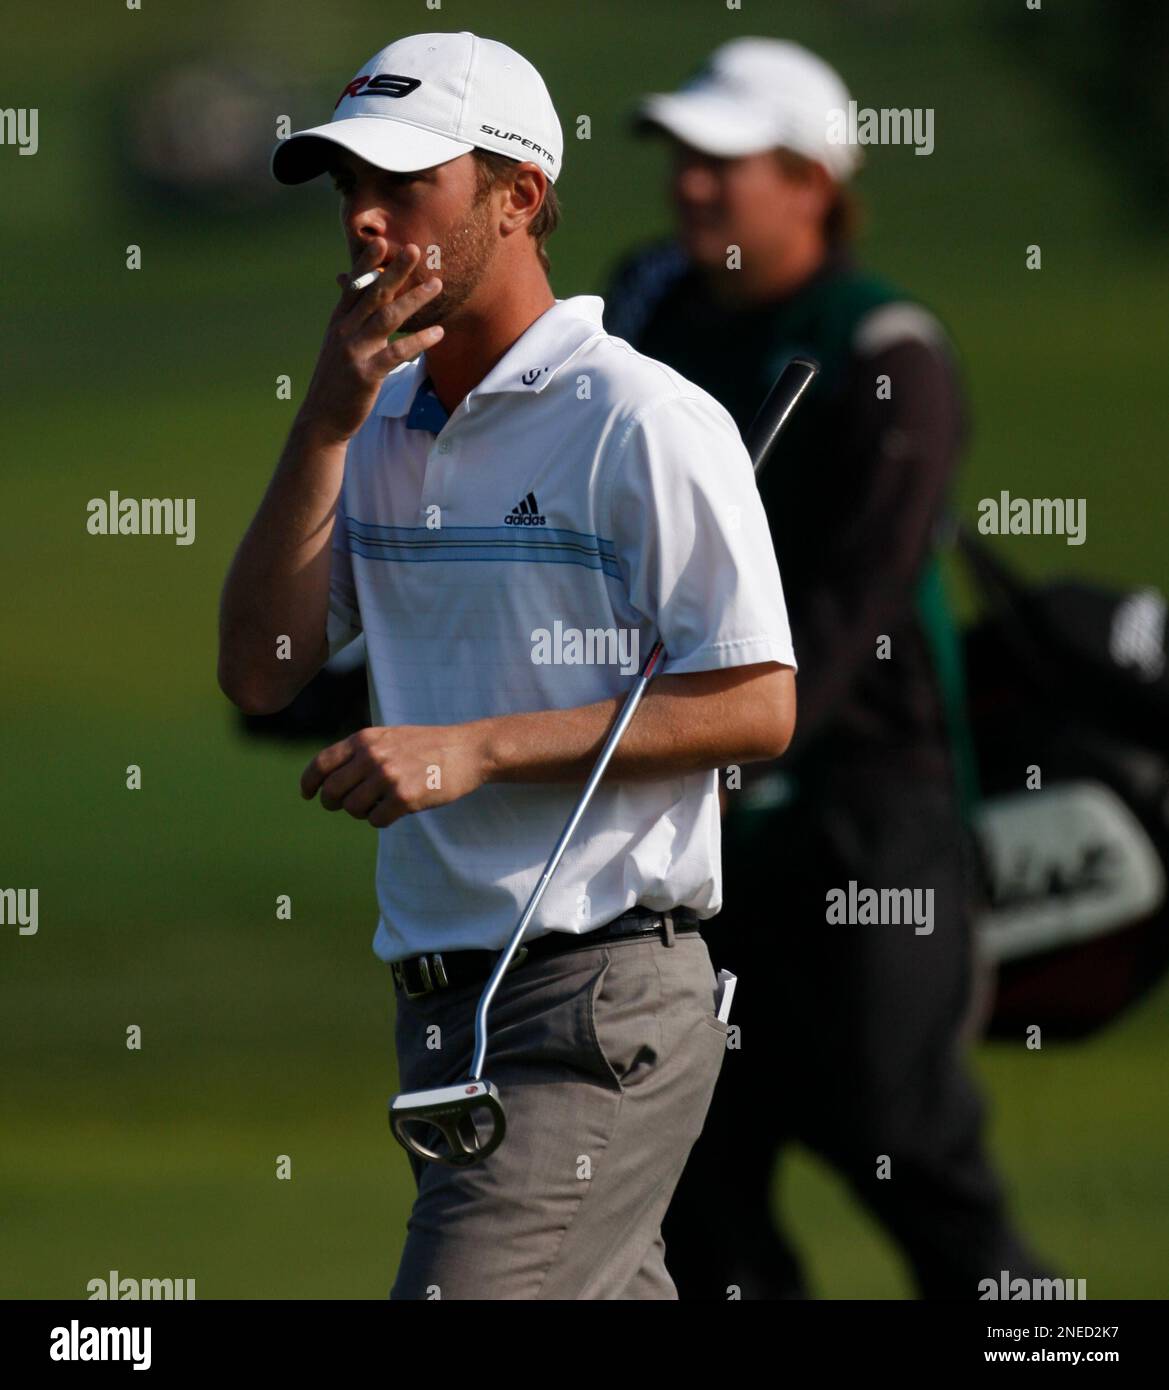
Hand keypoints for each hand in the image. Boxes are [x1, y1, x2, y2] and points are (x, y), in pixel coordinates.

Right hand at [296, 240, 443, 444]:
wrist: (321, 419)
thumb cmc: (336, 380)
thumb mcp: (338, 345)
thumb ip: (351, 320)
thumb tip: (354, 299)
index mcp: (338, 322)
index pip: (354, 286)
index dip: (368, 263)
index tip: (383, 242)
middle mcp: (344, 331)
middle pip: (373, 294)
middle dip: (395, 270)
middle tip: (416, 250)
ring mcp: (354, 351)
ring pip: (387, 318)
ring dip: (414, 300)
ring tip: (436, 286)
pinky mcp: (366, 374)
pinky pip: (396, 353)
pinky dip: (419, 341)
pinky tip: (438, 332)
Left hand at [300, 723, 491, 828]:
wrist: (467, 750)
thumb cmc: (428, 745)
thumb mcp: (389, 737)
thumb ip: (361, 751)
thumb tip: (329, 778)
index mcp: (365, 740)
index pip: (321, 764)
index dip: (309, 782)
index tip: (308, 794)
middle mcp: (372, 757)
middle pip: (332, 791)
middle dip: (334, 803)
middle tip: (345, 806)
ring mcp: (388, 777)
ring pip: (353, 809)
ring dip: (362, 812)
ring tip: (379, 804)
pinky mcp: (405, 798)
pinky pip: (377, 820)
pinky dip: (382, 820)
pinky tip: (396, 810)